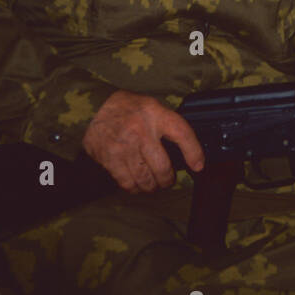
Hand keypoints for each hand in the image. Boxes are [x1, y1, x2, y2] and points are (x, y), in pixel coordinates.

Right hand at [82, 90, 205, 192]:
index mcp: (156, 114)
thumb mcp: (153, 107)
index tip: (198, 166)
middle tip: (167, 180)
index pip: (182, 133)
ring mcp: (124, 145)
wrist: (96, 106)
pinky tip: (136, 184)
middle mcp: (141, 130)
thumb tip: (188, 153)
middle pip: (163, 167)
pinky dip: (134, 188)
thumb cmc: (130, 109)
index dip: (194, 153)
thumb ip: (168, 125)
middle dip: (168, 180)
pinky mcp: (110, 158)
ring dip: (152, 186)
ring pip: (145, 179)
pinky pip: (127, 182)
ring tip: (153, 184)